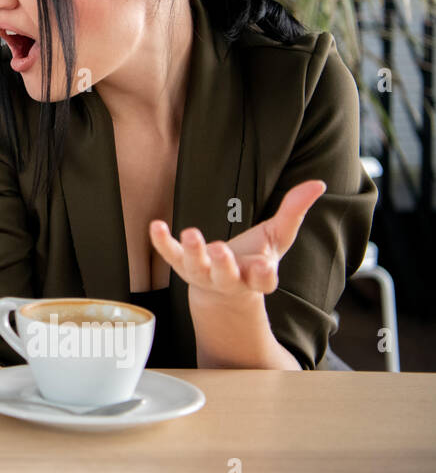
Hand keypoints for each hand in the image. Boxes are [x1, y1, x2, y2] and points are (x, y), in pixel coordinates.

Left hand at [149, 179, 326, 303]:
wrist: (221, 289)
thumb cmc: (253, 259)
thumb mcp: (277, 237)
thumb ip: (294, 211)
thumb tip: (318, 183)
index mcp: (256, 278)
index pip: (263, 281)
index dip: (263, 276)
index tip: (264, 267)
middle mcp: (228, 279)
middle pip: (225, 275)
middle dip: (222, 264)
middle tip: (218, 249)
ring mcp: (202, 274)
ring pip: (196, 267)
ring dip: (193, 251)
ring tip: (190, 233)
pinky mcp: (181, 264)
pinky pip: (169, 255)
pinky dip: (161, 242)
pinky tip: (155, 226)